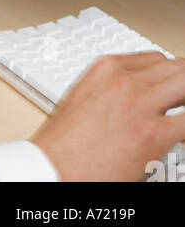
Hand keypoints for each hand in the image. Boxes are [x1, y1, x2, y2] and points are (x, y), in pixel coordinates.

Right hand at [32, 52, 184, 180]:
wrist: (54, 167)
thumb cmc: (64, 141)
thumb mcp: (83, 95)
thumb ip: (112, 86)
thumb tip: (135, 91)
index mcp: (106, 68)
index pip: (154, 58)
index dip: (166, 74)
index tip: (172, 83)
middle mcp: (125, 80)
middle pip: (174, 68)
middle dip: (181, 83)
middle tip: (182, 98)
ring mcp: (140, 104)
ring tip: (183, 112)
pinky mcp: (153, 133)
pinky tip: (182, 134)